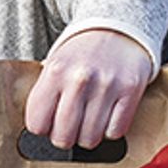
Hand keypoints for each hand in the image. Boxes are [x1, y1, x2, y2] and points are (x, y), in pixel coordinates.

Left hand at [25, 29, 154, 148]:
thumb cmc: (82, 54)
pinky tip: (108, 114)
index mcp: (55, 71)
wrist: (117, 28)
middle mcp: (79, 79)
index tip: (49, 124)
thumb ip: (46, 94)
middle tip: (69, 127)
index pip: (37, 124)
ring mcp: (107, 85)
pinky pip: (115, 132)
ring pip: (90, 139)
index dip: (42, 129)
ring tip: (89, 119)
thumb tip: (40, 131)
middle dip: (65, 138)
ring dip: (88, 136)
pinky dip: (110, 129)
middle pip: (63, 137)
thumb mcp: (55, 64)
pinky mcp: (131, 90)